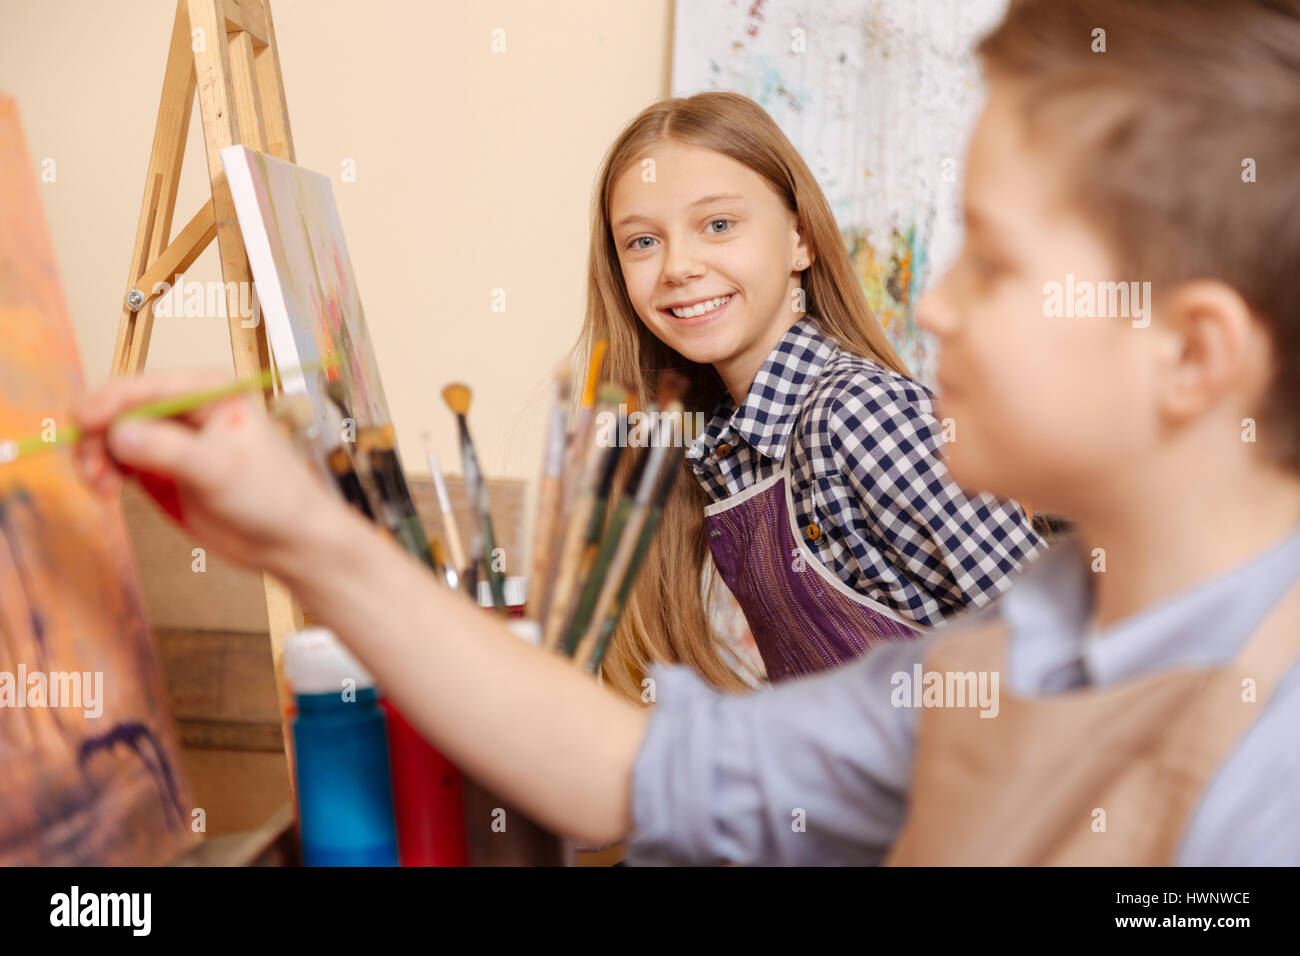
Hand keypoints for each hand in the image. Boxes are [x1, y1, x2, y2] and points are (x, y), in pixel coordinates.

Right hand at [73, 372, 346, 575]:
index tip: (82, 423)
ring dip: (95, 455)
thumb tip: (118, 434)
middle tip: (94, 470)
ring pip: (112, 434)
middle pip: (119, 407)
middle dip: (97, 434)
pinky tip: (106, 489)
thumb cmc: (271, 496)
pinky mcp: (160, 466)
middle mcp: (185, 408)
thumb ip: (168, 451)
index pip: (145, 385)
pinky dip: (103, 470)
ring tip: (101, 487)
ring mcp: (170, 437)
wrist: (286, 538)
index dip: (108, 401)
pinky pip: (116, 458)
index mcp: (208, 391)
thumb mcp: (219, 470)